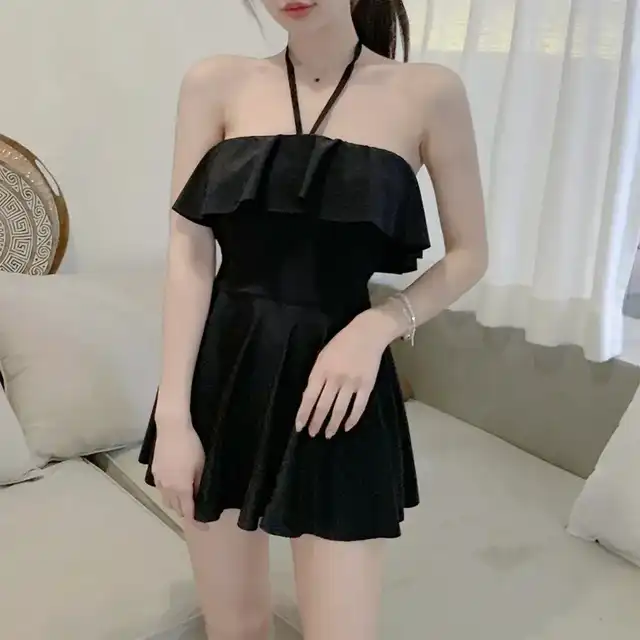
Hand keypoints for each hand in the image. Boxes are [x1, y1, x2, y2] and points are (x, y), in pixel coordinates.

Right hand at [151, 414, 206, 528]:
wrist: (172, 428)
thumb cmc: (191, 445)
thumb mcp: (201, 465)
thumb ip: (200, 484)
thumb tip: (199, 496)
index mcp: (182, 488)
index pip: (188, 513)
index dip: (197, 523)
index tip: (205, 527)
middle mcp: (168, 488)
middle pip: (176, 508)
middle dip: (186, 512)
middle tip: (197, 509)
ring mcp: (159, 481)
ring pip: (167, 500)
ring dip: (176, 503)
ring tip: (186, 498)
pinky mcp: (154, 472)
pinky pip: (162, 489)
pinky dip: (169, 493)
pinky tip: (175, 485)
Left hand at [295, 309, 394, 437]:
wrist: (367, 333)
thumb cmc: (341, 343)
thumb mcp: (323, 356)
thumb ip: (317, 376)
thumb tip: (311, 398)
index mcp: (321, 370)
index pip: (309, 397)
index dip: (304, 413)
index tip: (300, 426)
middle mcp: (335, 378)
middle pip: (323, 406)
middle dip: (316, 422)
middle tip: (312, 434)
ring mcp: (352, 383)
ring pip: (340, 409)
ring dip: (332, 424)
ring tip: (328, 434)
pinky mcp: (367, 385)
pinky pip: (359, 406)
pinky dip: (352, 419)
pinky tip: (347, 427)